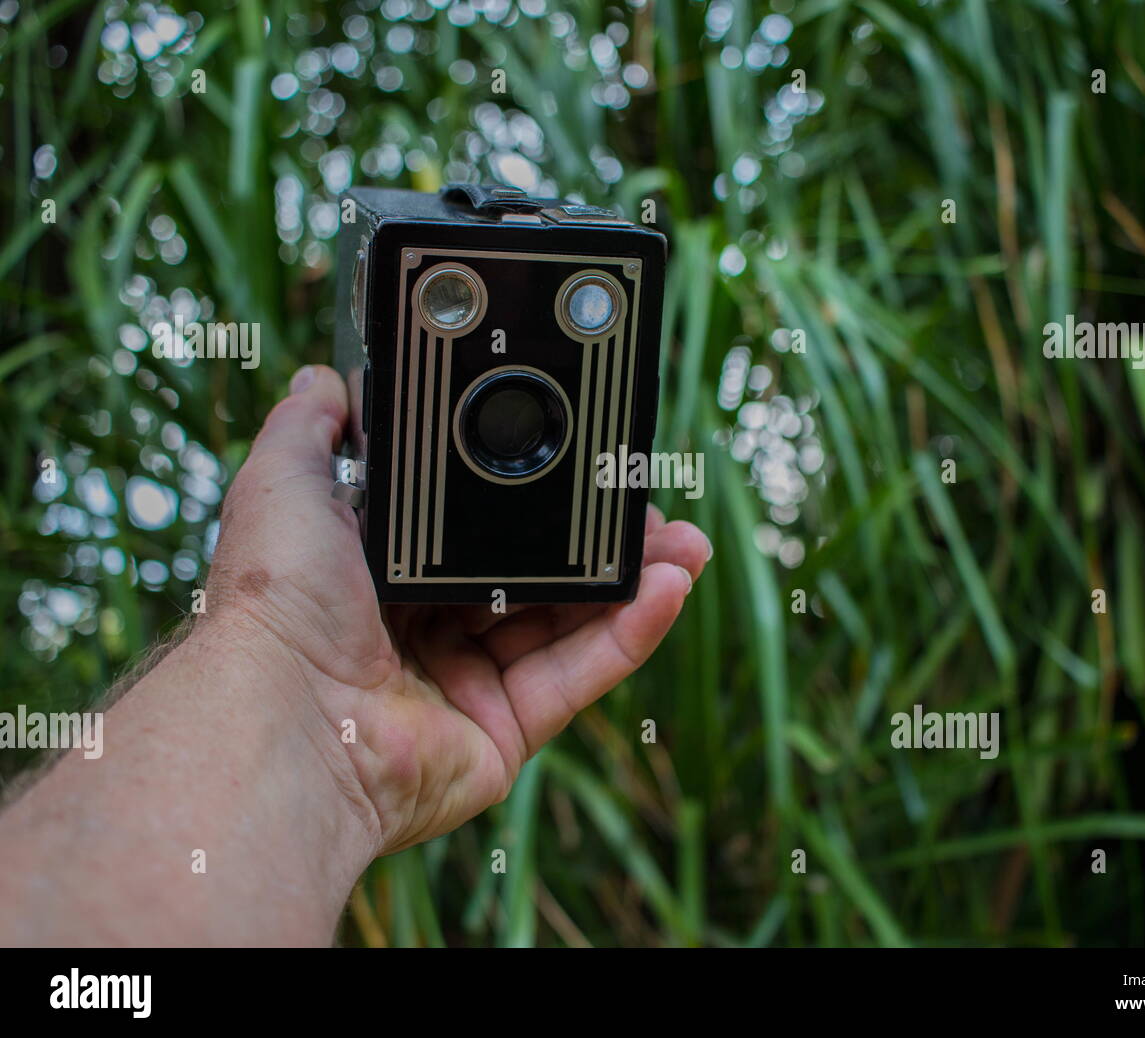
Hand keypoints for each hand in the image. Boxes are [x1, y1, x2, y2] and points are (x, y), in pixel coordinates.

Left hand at [204, 364, 710, 855]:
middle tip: (650, 505)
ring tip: (683, 543)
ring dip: (631, 581)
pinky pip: (578, 676)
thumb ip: (310, 431)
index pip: (478, 527)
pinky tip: (666, 588)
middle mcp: (428, 628)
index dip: (535, 497)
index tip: (585, 464)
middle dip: (600, 540)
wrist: (287, 714)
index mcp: (385, 572)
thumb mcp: (283, 486)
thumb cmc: (275, 604)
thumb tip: (321, 381)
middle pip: (535, 575)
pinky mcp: (503, 734)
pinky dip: (629, 633)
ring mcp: (468, 684)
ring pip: (569, 623)